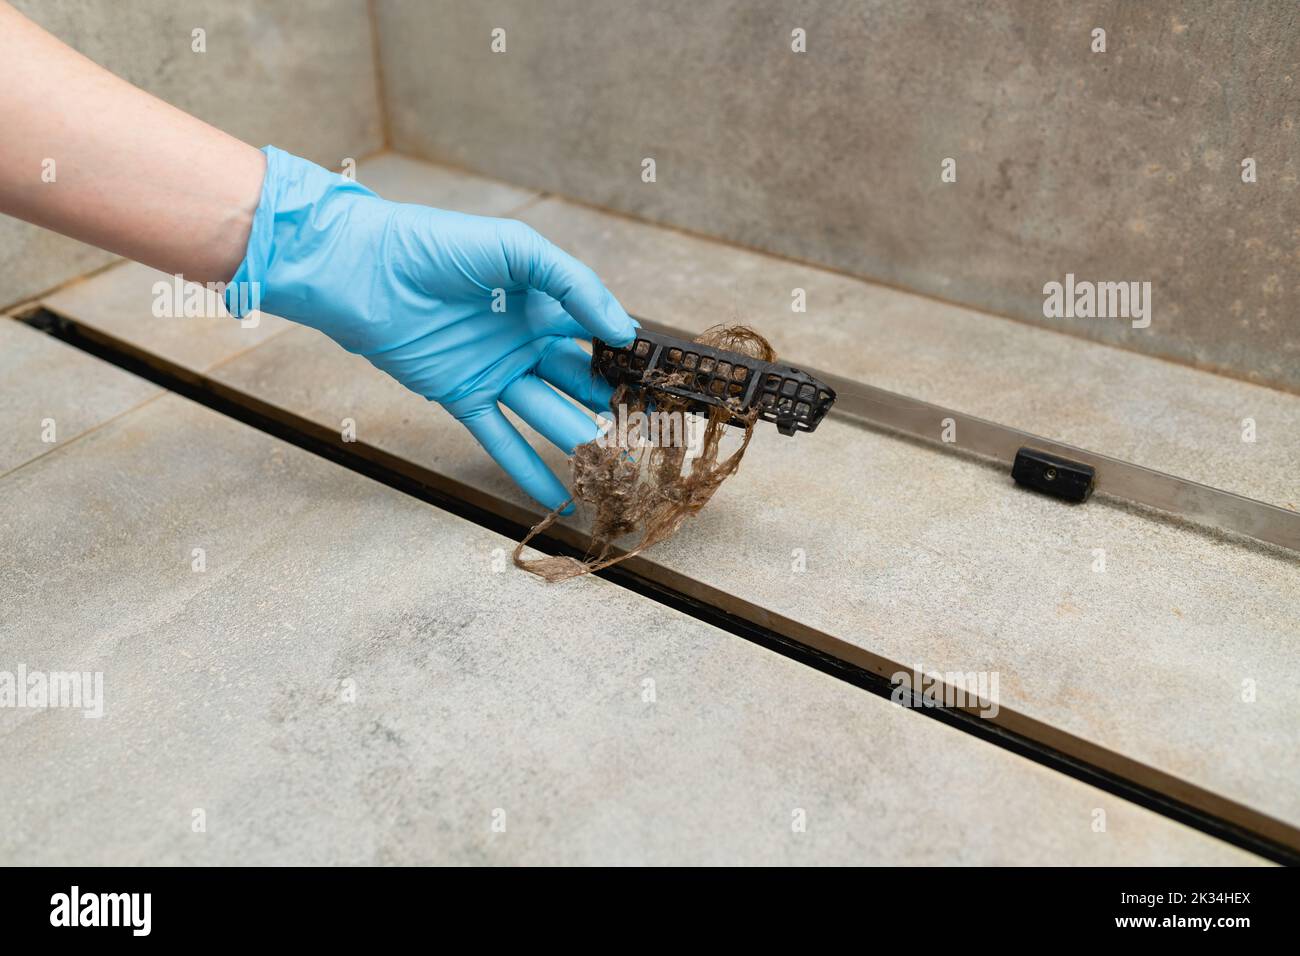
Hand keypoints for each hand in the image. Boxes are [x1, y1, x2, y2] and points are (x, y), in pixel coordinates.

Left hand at [225, 147, 635, 511]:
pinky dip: (529, 471)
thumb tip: (620, 328)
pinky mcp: (464, 397)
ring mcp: (497, 371)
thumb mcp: (516, 249)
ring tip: (616, 471)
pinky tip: (560, 500)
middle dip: (613, 406)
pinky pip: (502, 439)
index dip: (625, 354)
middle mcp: (525, 338)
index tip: (659, 380)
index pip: (596, 331)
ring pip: (549, 413)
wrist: (364, 270)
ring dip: (581, 441)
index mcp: (543, 299)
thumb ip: (572, 283)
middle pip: (579, 379)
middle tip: (648, 436)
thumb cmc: (437, 245)